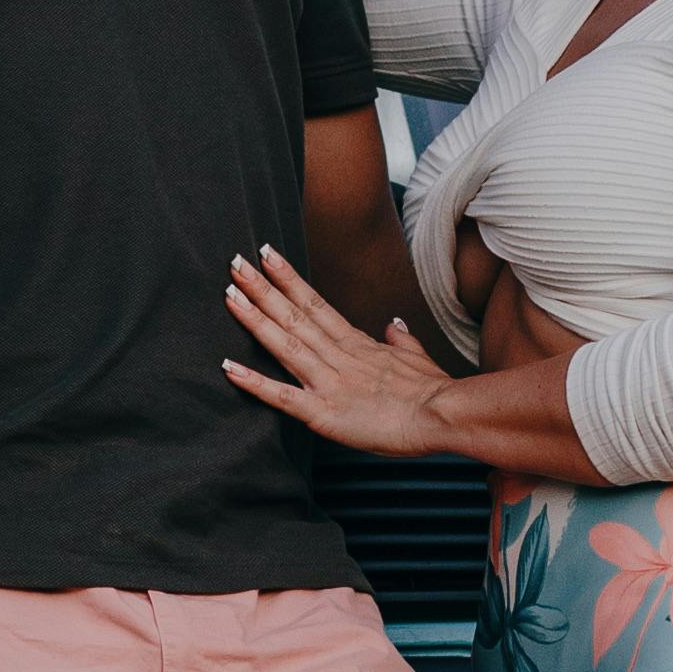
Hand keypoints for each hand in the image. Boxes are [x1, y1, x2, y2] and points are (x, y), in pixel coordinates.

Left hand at [223, 240, 451, 452]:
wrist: (444, 416)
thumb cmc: (433, 392)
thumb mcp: (416, 358)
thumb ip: (400, 341)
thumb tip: (394, 325)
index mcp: (356, 344)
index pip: (315, 304)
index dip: (289, 279)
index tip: (267, 255)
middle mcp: (338, 356)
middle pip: (294, 316)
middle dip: (262, 288)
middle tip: (235, 262)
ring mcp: (328, 382)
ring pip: (284, 345)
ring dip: (255, 319)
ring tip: (230, 294)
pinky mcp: (324, 413)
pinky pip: (282, 396)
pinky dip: (254, 382)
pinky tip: (228, 367)